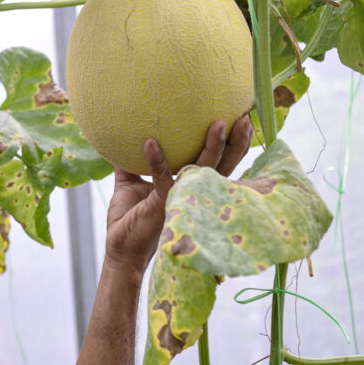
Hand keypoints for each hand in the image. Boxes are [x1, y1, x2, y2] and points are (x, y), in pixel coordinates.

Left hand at [104, 116, 252, 271]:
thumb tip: (121, 133)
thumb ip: (129, 160)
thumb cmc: (128, 217)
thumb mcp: (129, 183)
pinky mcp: (164, 204)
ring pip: (205, 171)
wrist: (118, 247)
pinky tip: (150, 143)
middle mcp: (192, 191)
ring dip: (213, 147)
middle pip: (224, 166)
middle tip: (245, 118)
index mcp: (189, 185)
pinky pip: (163, 177)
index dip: (232, 143)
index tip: (240, 118)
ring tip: (219, 124)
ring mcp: (181, 198)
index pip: (217, 162)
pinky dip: (157, 159)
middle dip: (238, 143)